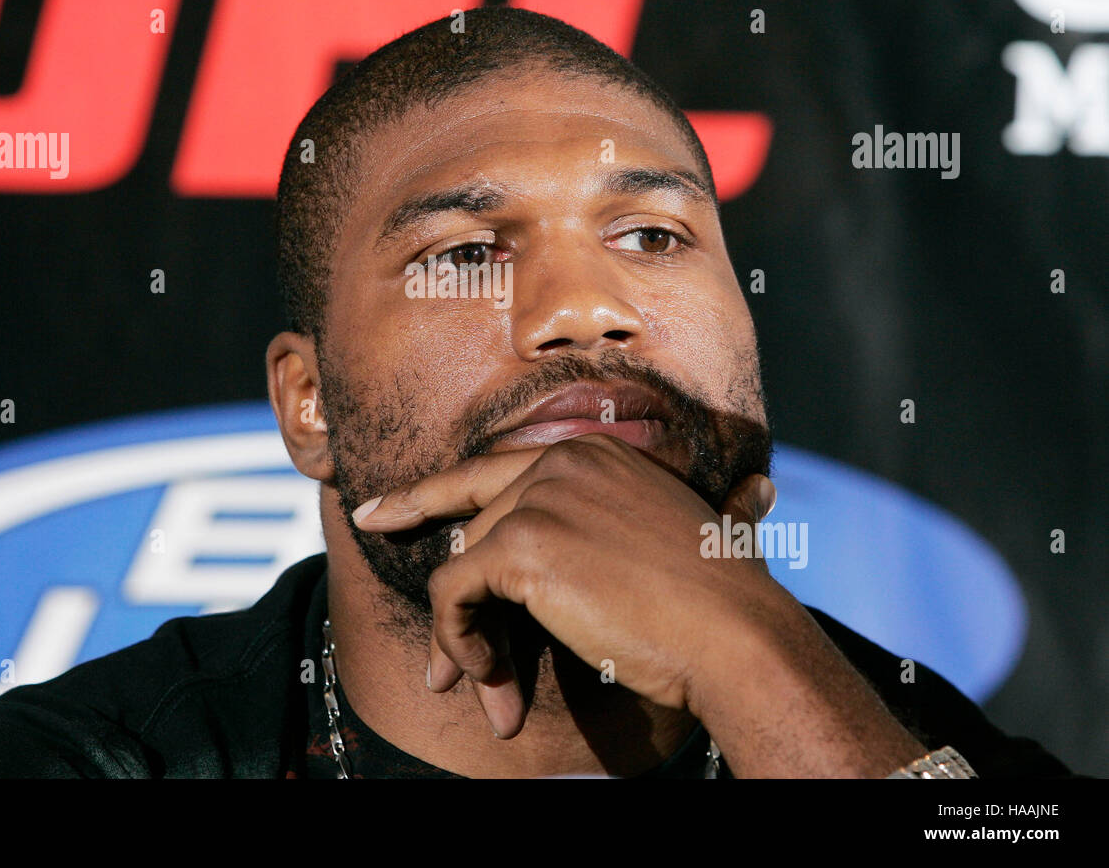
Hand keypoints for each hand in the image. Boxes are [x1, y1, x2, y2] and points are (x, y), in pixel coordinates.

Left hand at [353, 432, 779, 737]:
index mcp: (596, 453)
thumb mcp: (704, 536)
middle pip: (472, 521)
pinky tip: (489, 681)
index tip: (384, 509)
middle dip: (441, 568)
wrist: (736, 636)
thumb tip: (761, 489)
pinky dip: (458, 641)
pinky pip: (453, 595)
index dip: (432, 492)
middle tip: (404, 585)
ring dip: (466, 637)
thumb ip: (713, 508)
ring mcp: (539, 497)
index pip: (493, 471)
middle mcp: (562, 460)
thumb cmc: (729, 600)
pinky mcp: (521, 545)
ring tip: (486, 693)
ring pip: (462, 566)